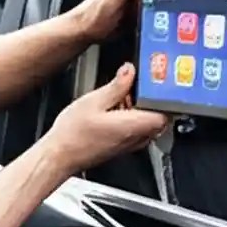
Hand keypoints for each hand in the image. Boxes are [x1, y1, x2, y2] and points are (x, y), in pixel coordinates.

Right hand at [43, 62, 168, 174]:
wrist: (60, 155)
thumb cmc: (73, 134)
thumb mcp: (94, 101)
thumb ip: (116, 86)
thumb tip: (130, 71)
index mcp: (133, 125)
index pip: (166, 113)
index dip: (166, 96)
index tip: (159, 83)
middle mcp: (136, 137)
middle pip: (159, 117)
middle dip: (152, 100)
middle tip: (139, 84)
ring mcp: (130, 144)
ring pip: (148, 123)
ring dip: (140, 108)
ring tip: (123, 95)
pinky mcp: (122, 146)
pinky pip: (137, 130)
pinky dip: (131, 117)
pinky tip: (114, 108)